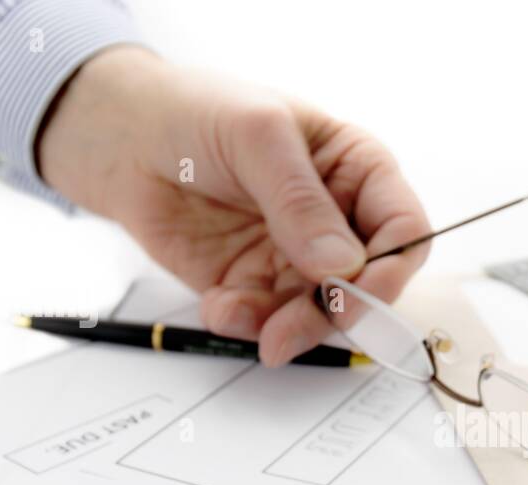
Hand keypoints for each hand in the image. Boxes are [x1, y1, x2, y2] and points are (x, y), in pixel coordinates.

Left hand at [37, 47, 430, 364]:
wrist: (123, 139)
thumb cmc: (196, 112)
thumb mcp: (256, 136)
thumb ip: (300, 201)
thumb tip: (342, 266)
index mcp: (358, 171)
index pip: (404, 229)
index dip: (390, 267)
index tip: (357, 290)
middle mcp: (338, 220)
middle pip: (368, 285)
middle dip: (334, 311)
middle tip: (296, 325)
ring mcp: (298, 258)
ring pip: (320, 314)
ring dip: (287, 327)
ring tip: (239, 314)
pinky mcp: (257, 286)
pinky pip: (269, 322)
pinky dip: (247, 325)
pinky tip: (218, 305)